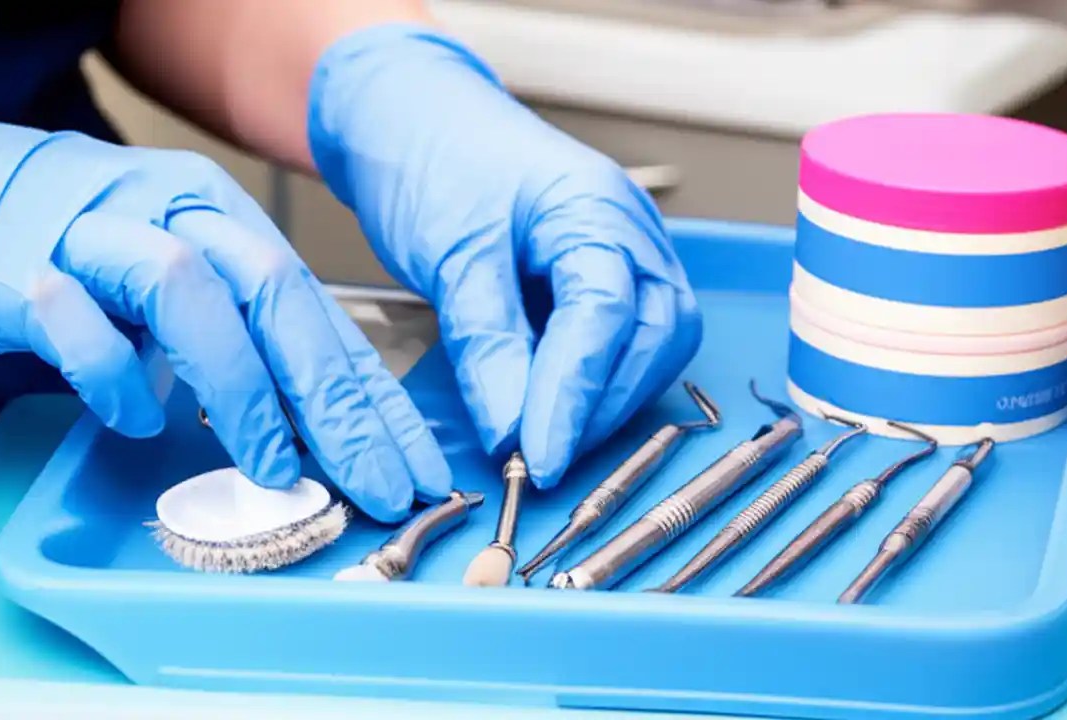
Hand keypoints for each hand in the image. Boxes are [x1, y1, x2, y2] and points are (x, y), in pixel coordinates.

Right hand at [0, 104, 449, 521]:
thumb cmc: (64, 248)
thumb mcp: (166, 279)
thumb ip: (231, 332)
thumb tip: (308, 421)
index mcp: (217, 213)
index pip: (315, 310)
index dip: (371, 393)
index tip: (410, 464)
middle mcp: (167, 208)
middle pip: (275, 293)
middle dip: (336, 400)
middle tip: (373, 482)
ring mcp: (91, 230)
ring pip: (188, 292)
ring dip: (243, 391)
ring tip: (274, 469)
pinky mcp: (15, 264)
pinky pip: (76, 320)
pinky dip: (115, 375)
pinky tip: (136, 422)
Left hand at [309, 24, 700, 487]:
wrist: (412, 116)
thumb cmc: (432, 155)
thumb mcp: (450, 251)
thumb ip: (486, 340)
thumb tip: (511, 427)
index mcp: (596, 208)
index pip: (604, 317)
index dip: (573, 398)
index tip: (535, 457)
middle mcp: (628, 231)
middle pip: (654, 337)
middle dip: (603, 407)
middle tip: (543, 459)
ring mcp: (624, 253)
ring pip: (650, 346)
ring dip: (606, 402)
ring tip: (547, 439)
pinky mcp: (601, 277)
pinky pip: (623, 341)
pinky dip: (593, 382)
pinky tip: (554, 405)